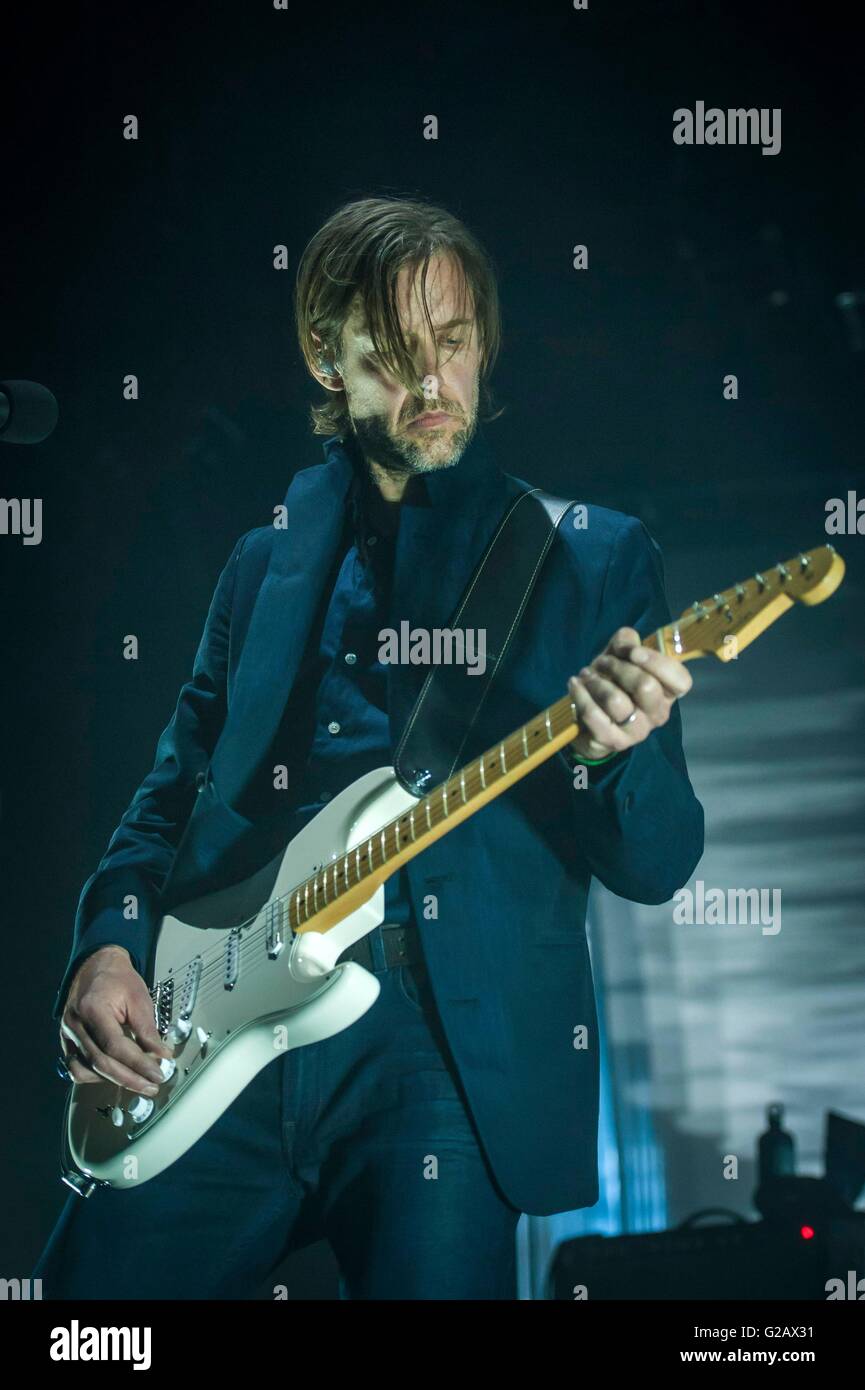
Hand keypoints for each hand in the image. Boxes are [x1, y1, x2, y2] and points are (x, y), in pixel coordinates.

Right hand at [60, 945, 173, 1095]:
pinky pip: (77, 1068)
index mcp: (93, 1008)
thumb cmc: (117, 979)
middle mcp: (75, 1023)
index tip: (158, 1072)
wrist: (97, 966)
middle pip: (101, 1063)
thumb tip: (161, 1055)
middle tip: (151, 1085)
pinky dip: (96, 1076)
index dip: (139, 1064)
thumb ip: (148, 1030)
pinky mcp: (67, 1041)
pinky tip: (115, 1073)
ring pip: (86, 1070)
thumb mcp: (139, 998)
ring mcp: (67, 1034)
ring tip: (136, 1081)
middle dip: (130, 1079)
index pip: (116, 1046)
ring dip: (112, 1080)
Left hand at [566, 626, 692, 760]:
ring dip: (596, 681)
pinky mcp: (614, 741)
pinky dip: (580, 695)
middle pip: (646, 686)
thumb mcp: (619, 658)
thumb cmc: (611, 683)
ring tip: (586, 675)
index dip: (657, 662)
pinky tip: (575, 684)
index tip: (632, 652)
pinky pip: (594, 715)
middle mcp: (659, 714)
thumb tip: (626, 640)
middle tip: (602, 662)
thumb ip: (626, 642)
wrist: (589, 720)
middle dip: (618, 667)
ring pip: (616, 701)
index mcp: (668, 693)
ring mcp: (638, 731)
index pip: (680, 680)